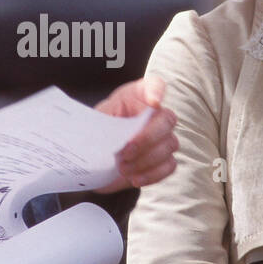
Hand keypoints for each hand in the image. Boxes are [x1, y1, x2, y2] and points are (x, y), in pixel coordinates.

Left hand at [93, 76, 177, 191]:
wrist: (95, 160)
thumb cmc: (95, 134)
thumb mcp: (92, 123)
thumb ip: (103, 123)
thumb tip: (108, 132)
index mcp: (135, 97)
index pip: (154, 85)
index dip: (157, 91)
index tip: (153, 102)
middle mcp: (154, 115)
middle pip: (167, 119)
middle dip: (147, 138)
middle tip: (125, 152)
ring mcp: (163, 137)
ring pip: (170, 144)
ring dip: (145, 160)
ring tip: (122, 168)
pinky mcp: (164, 160)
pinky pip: (169, 166)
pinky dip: (152, 174)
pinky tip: (134, 178)